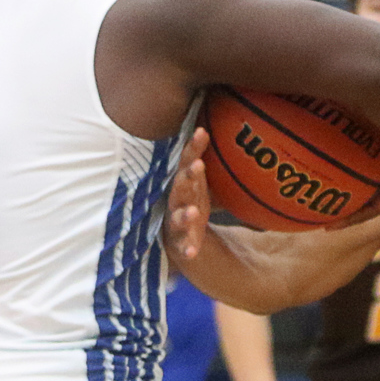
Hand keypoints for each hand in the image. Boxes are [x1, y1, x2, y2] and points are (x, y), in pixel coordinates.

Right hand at [166, 128, 210, 259]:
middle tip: (197, 166)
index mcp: (182, 184)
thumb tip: (204, 128)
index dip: (193, 149)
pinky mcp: (180, 243)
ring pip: (179, 218)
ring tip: (193, 212)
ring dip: (185, 215)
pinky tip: (192, 252)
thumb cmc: (189, 200)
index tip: (202, 133)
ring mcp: (176, 223)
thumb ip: (197, 156)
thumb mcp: (196, 180)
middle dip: (187, 178)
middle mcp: (175, 201)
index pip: (186, 163)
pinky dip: (187, 249)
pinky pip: (183, 247)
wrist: (179, 236)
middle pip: (179, 188)